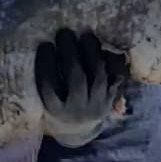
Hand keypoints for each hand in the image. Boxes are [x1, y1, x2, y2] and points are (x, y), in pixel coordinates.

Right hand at [36, 29, 128, 147]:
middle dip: (70, 54)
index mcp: (55, 110)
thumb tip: (46, 44)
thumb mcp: (46, 99)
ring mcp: (96, 105)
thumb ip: (46, 78)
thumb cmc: (57, 105)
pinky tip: (104, 47)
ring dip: (92, 54)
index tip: (45, 44)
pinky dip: (111, 62)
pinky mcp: (111, 100)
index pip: (49, 85)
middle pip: (76, 80)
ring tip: (85, 35)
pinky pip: (116, 79)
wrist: (80, 128)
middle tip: (64, 33)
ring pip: (98, 78)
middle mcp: (77, 110)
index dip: (46, 63)